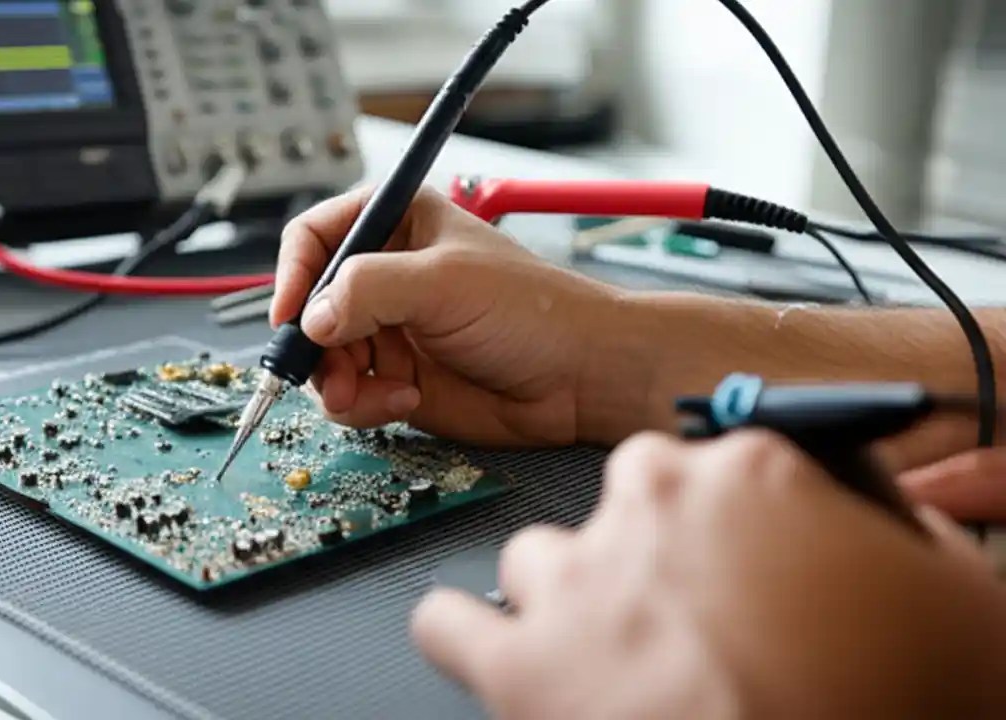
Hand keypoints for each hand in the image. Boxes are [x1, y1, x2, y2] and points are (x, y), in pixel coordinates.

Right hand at [271, 184, 622, 445]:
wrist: (578, 378)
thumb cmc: (532, 311)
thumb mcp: (442, 283)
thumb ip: (368, 291)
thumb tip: (311, 320)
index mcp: (397, 224)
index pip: (315, 237)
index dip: (293, 274)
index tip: (288, 314)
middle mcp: (385, 277)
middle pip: (308, 306)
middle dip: (313, 344)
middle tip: (330, 370)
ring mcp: (387, 331)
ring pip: (321, 357)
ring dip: (337, 382)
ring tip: (372, 393)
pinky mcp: (395, 378)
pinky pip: (348, 395)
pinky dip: (363, 405)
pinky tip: (404, 402)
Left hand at [411, 431, 1005, 718]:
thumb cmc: (887, 696)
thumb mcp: (940, 587)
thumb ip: (884, 529)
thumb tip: (868, 521)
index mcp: (747, 476)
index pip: (710, 468)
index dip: (725, 525)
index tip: (730, 556)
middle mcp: (650, 510)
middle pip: (620, 502)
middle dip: (642, 551)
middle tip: (678, 612)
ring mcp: (578, 585)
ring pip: (538, 558)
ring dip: (564, 598)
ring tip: (603, 651)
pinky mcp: (521, 668)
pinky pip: (450, 624)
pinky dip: (463, 633)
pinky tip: (493, 651)